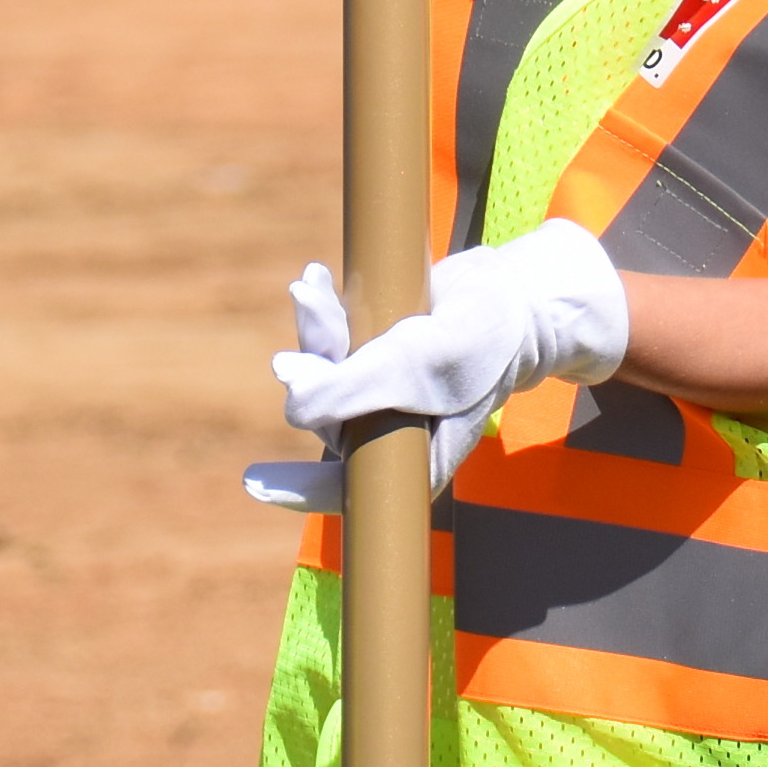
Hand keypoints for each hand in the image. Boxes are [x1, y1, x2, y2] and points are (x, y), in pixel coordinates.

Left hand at [238, 221, 629, 511]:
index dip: (300, 488)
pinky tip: (314, 278)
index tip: (254, 481)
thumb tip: (291, 406)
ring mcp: (379, 390)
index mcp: (411, 459)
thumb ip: (356, 387)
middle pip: (327, 413)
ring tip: (309, 289)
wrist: (513, 295)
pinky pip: (332, 336)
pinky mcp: (372, 349)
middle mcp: (388, 430)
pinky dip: (321, 307)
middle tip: (291, 357)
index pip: (348, 487)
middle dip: (310, 376)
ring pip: (323, 369)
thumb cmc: (480, 341)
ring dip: (313, 329)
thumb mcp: (418, 362)